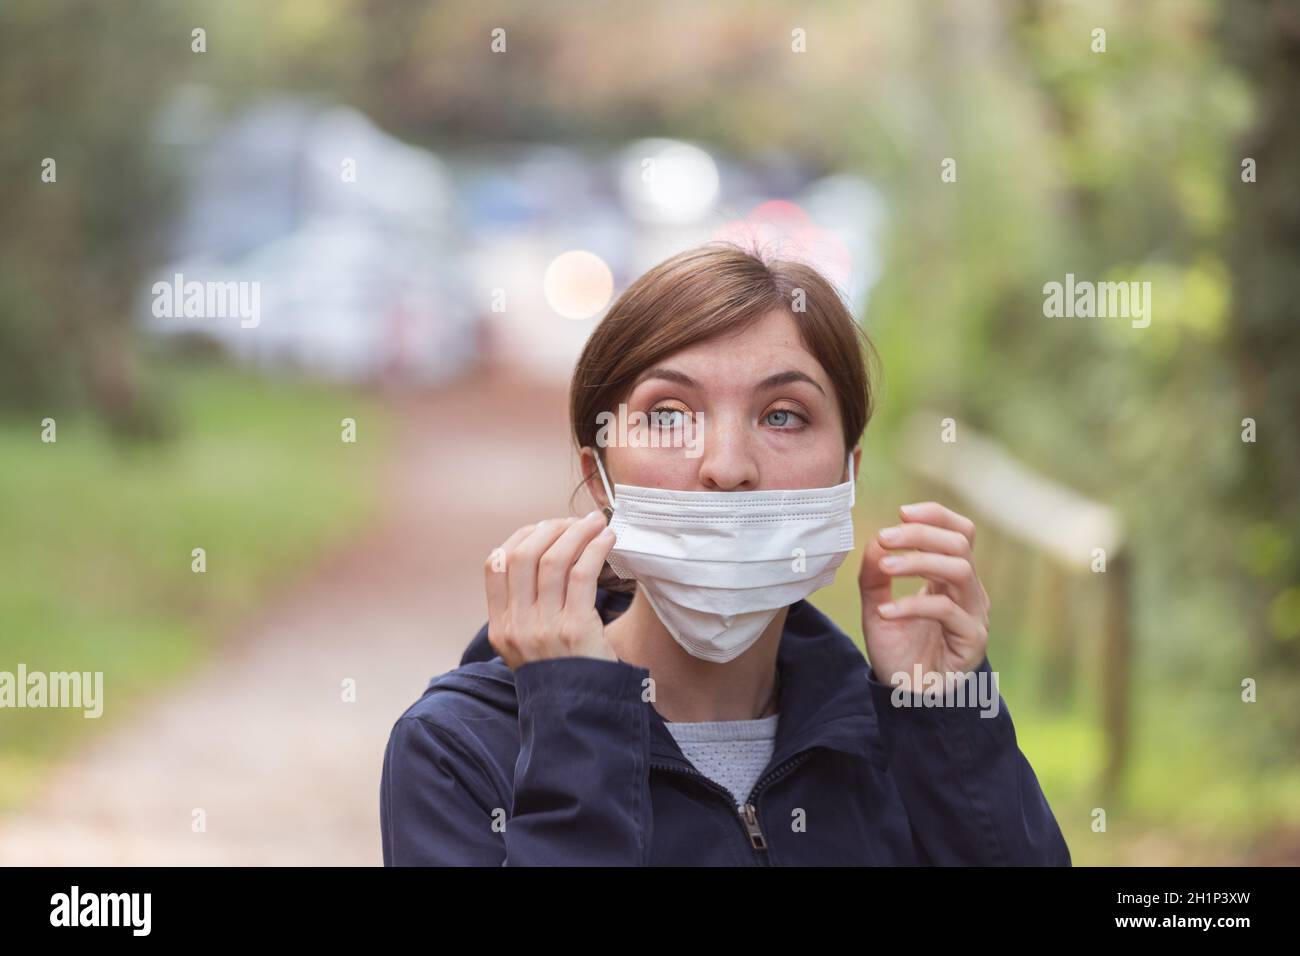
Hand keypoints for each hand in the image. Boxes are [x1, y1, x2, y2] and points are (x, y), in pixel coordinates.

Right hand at [483, 511, 619, 668]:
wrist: (582, 716)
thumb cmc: (563, 674)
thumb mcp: (529, 645)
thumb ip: (526, 607)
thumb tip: (545, 550)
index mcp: (500, 627)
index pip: (496, 564)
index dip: (522, 536)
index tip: (546, 528)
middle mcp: (516, 626)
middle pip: (525, 555)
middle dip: (552, 528)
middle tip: (575, 521)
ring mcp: (543, 628)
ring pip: (554, 559)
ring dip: (578, 532)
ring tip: (596, 523)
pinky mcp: (575, 630)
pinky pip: (583, 574)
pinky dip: (596, 548)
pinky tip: (608, 539)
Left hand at [858, 501, 989, 689]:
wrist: (911, 698)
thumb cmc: (900, 652)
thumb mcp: (876, 608)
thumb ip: (874, 577)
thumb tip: (875, 542)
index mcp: (950, 578)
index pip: (959, 532)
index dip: (936, 516)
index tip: (901, 512)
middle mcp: (967, 591)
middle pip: (960, 544)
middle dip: (920, 534)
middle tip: (885, 536)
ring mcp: (973, 614)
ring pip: (960, 570)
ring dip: (919, 561)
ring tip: (886, 567)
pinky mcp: (972, 640)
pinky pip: (947, 611)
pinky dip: (913, 605)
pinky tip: (885, 612)